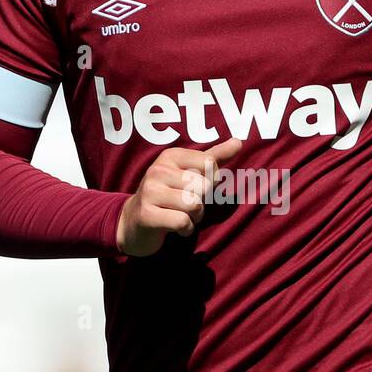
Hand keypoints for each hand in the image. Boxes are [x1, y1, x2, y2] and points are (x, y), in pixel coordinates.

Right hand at [116, 137, 243, 255]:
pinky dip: (185, 229)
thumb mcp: (189, 173)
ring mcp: (150, 192)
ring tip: (181, 215)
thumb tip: (238, 142)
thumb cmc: (168, 196)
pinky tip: (175, 227)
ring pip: (194, 205)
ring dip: (194, 217)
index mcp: (170, 156)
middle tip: (186, 206)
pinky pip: (183, 222)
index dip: (211, 181)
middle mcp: (158, 170)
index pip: (210, 164)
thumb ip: (214, 158)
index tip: (195, 187)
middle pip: (204, 186)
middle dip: (202, 202)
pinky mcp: (147, 215)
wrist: (133, 222)